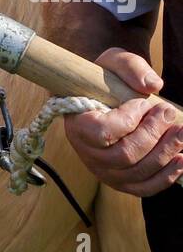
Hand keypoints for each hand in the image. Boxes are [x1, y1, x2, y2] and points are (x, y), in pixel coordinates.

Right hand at [63, 48, 182, 194]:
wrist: (102, 99)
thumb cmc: (105, 81)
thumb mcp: (112, 62)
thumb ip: (130, 66)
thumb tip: (153, 85)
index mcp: (79, 126)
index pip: (104, 133)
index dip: (128, 119)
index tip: (141, 102)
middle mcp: (88, 154)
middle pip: (125, 155)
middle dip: (154, 133)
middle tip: (168, 112)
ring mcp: (105, 171)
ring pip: (138, 172)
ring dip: (166, 151)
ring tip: (181, 131)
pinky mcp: (123, 182)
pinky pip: (145, 188)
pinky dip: (167, 176)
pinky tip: (181, 158)